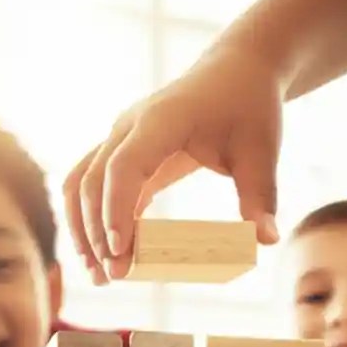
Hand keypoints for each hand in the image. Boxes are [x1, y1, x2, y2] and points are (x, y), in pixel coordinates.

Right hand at [63, 44, 284, 283]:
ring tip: (97, 274)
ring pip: (80, 182)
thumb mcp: (261, 152)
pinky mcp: (123, 150)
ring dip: (82, 228)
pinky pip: (91, 184)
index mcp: (162, 121)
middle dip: (96, 231)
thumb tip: (266, 241)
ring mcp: (121, 136)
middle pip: (92, 180)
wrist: (237, 71)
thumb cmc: (248, 107)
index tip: (120, 250)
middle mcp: (130, 126)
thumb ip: (261, 196)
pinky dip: (91, 218)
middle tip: (114, 276)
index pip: (124, 166)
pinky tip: (105, 254)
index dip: (117, 208)